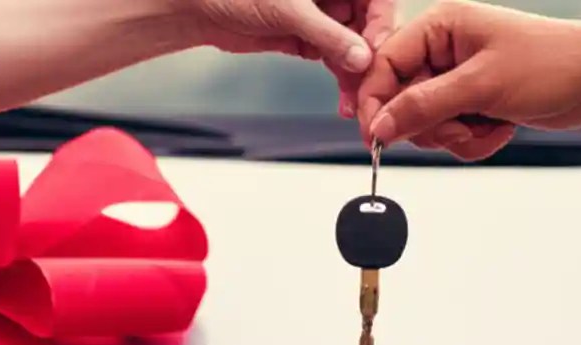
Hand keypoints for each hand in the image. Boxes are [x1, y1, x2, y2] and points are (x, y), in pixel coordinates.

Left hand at [186, 0, 396, 116]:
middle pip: (368, 24)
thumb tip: (361, 56)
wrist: (198, 7)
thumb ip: (328, 34)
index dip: (382, 23)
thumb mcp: (289, 9)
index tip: (377, 50)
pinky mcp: (308, 37)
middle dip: (369, 56)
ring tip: (355, 100)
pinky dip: (340, 78)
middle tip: (368, 84)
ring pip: (353, 45)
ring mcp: (321, 15)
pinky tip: (344, 98)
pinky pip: (334, 58)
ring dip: (355, 75)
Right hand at [357, 0, 580, 159]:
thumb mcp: (481, 85)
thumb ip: (424, 106)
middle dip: (431, 124)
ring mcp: (460, 79)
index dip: (377, 103)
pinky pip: (452, 133)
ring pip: (427, 124)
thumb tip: (382, 125)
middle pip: (402, 101)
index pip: (384, 65)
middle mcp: (445, 51)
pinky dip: (472, 140)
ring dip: (456, 136)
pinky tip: (499, 129)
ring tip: (487, 125)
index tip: (377, 136)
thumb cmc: (553, 63)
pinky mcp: (475, 103)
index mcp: (441, 27)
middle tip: (460, 127)